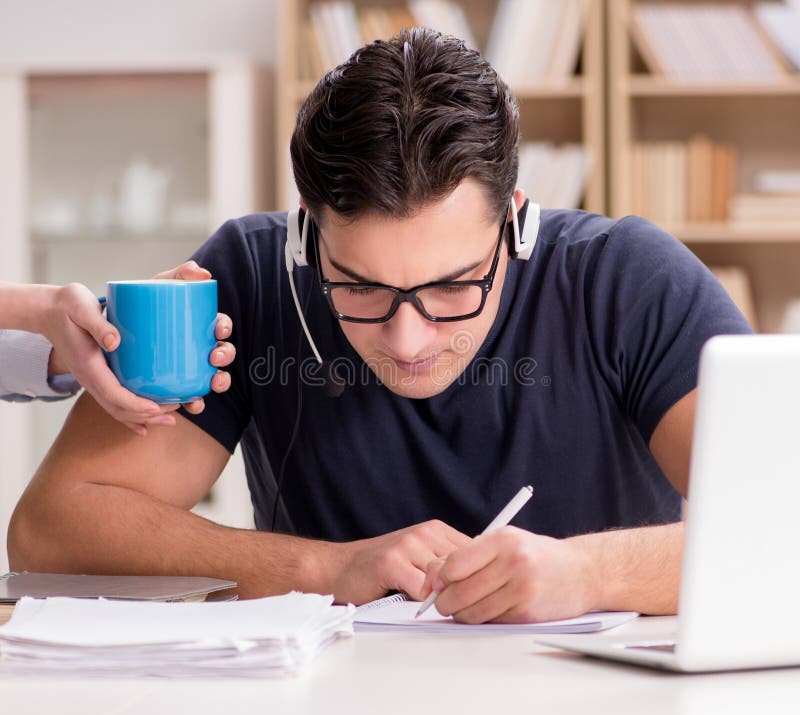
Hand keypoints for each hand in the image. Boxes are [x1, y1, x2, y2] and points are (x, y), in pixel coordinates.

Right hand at [44, 261, 235, 435]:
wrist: (48, 309)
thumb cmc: (69, 305)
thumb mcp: (82, 309)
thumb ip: (98, 325)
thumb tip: (115, 342)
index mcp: (88, 365)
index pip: (113, 394)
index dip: (136, 404)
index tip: (157, 407)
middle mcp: (89, 378)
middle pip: (118, 408)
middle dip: (146, 415)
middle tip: (174, 412)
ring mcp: (92, 379)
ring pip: (116, 408)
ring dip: (142, 417)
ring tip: (168, 420)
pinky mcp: (97, 375)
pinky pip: (113, 400)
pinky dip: (130, 414)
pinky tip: (145, 421)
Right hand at [325, 520, 470, 604]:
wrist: (339, 568)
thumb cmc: (381, 570)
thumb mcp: (420, 560)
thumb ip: (446, 567)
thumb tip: (483, 585)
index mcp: (436, 530)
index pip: (476, 553)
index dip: (477, 577)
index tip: (472, 593)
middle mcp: (425, 533)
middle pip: (464, 567)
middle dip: (461, 590)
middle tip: (450, 605)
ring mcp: (408, 545)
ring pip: (445, 579)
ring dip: (440, 598)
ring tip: (427, 604)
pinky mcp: (392, 562)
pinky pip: (423, 590)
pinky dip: (421, 603)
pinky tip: (409, 602)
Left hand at [420, 526, 595, 623]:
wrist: (582, 572)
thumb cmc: (536, 555)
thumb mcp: (504, 541)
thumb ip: (468, 555)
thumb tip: (433, 578)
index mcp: (503, 540)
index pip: (453, 564)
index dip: (439, 578)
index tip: (438, 583)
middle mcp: (513, 563)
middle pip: (458, 592)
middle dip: (445, 601)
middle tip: (445, 601)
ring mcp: (522, 590)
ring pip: (471, 613)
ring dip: (462, 614)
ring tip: (467, 606)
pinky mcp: (528, 614)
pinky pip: (490, 622)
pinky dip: (484, 620)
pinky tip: (491, 609)